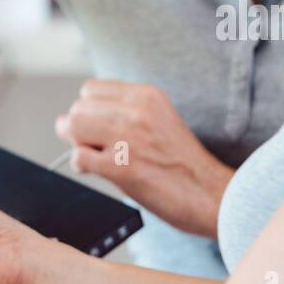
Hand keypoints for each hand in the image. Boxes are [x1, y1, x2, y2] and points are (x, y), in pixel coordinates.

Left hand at [55, 80, 232, 237]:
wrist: (210, 193)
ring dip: (78, 144)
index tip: (95, 127)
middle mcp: (137, 111)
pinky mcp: (121, 166)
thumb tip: (74, 117)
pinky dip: (81, 167)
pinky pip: (78, 157)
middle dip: (78, 128)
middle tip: (92, 146)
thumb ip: (123, 112)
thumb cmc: (182, 163)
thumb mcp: (157, 119)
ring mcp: (128, 137)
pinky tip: (97, 171)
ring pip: (73, 126)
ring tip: (95, 158)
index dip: (87, 110)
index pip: (90, 89)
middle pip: (78, 107)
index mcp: (146, 96)